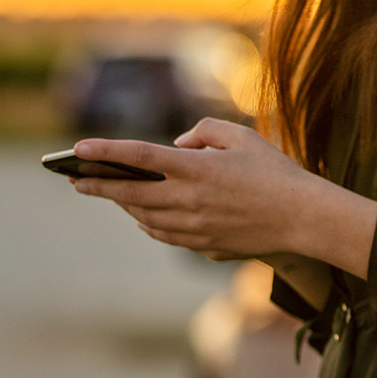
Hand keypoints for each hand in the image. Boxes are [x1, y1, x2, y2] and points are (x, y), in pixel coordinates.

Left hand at [67, 119, 376, 278]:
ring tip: (105, 193)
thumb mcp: (242, 136)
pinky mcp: (203, 245)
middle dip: (97, 185)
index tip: (77, 148)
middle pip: (130, 194)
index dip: (105, 152)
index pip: (140, 157)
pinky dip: (147, 223)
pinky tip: (141, 216)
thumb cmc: (275, 172)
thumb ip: (204, 131)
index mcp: (196, 169)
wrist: (303, 218)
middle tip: (73, 179)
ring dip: (121, 205)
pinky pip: (164, 235)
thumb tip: (178, 145)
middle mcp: (189, 200)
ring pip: (144, 217)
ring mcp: (194, 227)